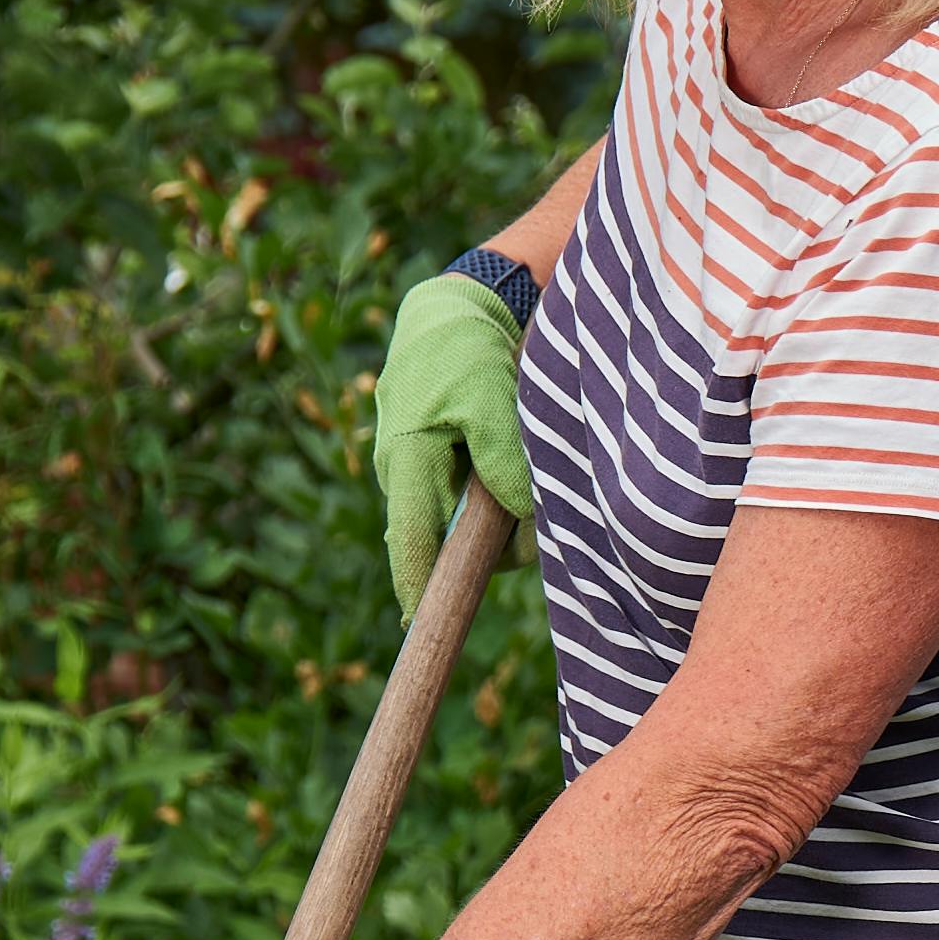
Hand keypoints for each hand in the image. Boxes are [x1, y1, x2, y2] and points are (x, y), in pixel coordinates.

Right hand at [373, 268, 532, 618]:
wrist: (459, 309)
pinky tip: (524, 473)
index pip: (410, 542)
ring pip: (467, 520)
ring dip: (504, 517)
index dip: (419, 589)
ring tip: (533, 482)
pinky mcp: (446, 462)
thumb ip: (500, 457)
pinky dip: (504, 494)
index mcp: (405, 460)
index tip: (427, 630)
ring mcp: (425, 470)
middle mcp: (408, 473)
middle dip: (489, 549)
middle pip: (446, 540)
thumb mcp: (487, 396)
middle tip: (533, 530)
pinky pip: (475, 497)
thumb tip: (515, 513)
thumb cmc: (466, 349)